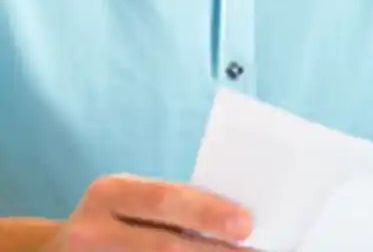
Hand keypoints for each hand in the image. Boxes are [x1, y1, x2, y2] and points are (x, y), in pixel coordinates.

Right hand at [41, 174, 252, 250]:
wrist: (59, 249)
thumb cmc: (119, 219)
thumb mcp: (133, 201)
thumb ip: (174, 205)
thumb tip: (238, 220)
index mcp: (109, 193)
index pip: (164, 200)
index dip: (207, 213)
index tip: (246, 225)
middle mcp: (90, 231)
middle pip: (162, 245)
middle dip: (211, 250)